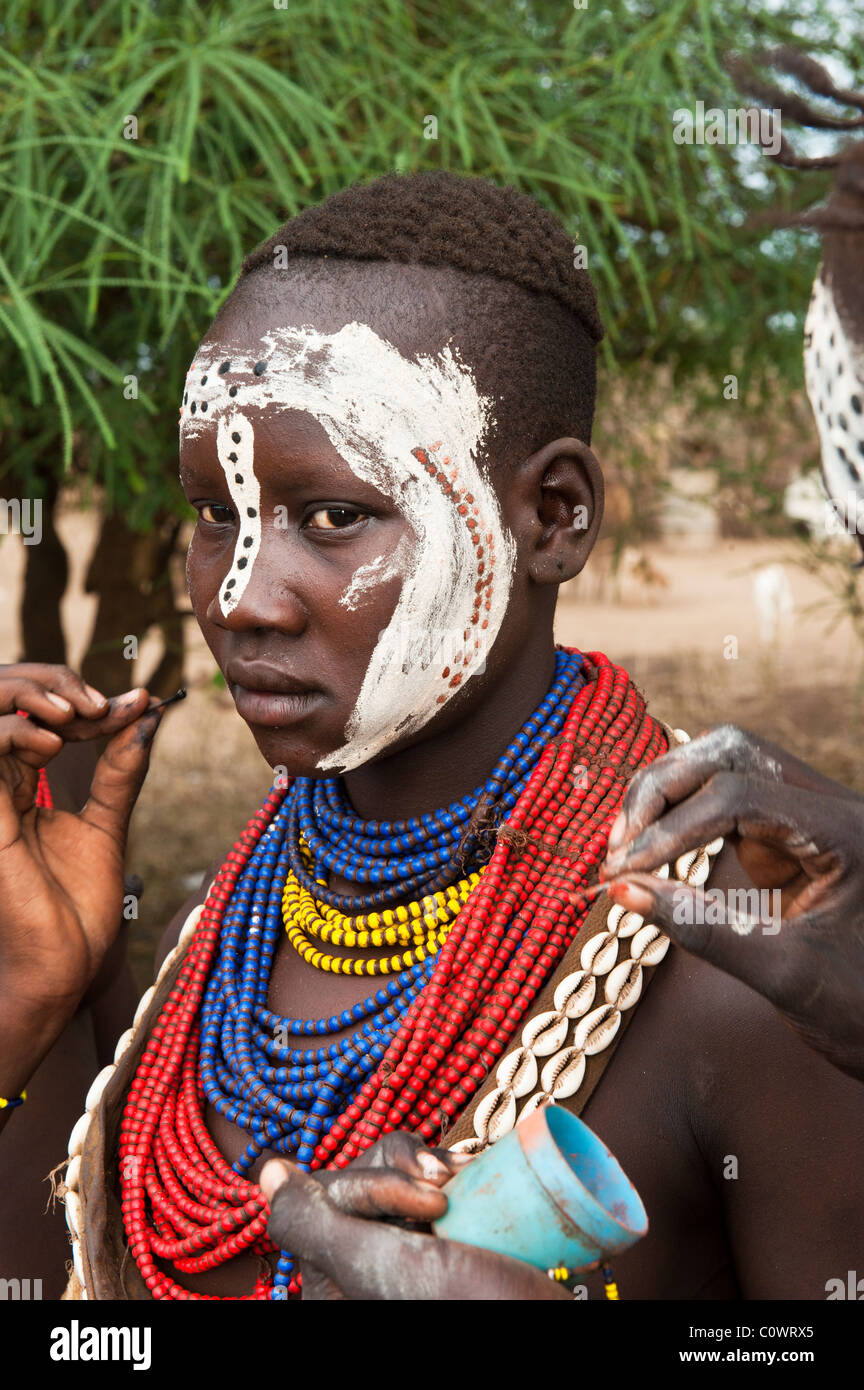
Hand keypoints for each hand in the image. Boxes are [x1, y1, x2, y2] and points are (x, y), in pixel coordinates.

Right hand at [0, 663, 163, 1045]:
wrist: (61, 968)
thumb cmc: (78, 912)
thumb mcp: (108, 827)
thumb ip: (120, 772)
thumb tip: (146, 718)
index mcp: (20, 788)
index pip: (42, 717)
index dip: (88, 701)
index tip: (140, 704)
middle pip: (5, 700)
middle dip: (52, 682)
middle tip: (104, 701)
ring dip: (33, 694)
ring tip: (82, 713)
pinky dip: (16, 729)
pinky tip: (56, 740)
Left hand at [260, 1131, 569, 1299]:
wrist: (554, 1332)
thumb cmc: (476, 1314)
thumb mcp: (380, 1269)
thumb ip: (312, 1223)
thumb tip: (266, 1170)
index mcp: (335, 1276)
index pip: (329, 1192)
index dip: (378, 1183)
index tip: (425, 1207)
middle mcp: (366, 1263)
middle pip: (364, 1173)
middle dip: (410, 1168)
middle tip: (450, 1195)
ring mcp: (409, 1251)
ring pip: (402, 1171)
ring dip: (438, 1165)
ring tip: (471, 1183)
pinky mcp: (448, 1240)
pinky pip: (438, 1182)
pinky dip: (459, 1170)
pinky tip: (479, 1173)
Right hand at [599, 723, 863, 1081]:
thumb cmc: (861, 1009)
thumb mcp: (785, 974)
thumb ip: (706, 929)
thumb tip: (625, 890)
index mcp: (847, 830)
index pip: (739, 795)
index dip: (672, 828)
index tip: (626, 870)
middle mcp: (833, 805)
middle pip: (730, 754)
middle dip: (663, 789)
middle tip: (620, 844)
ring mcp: (812, 814)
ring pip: (726, 765)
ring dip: (669, 796)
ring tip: (630, 845)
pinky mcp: (792, 833)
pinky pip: (728, 799)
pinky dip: (684, 816)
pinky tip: (654, 850)